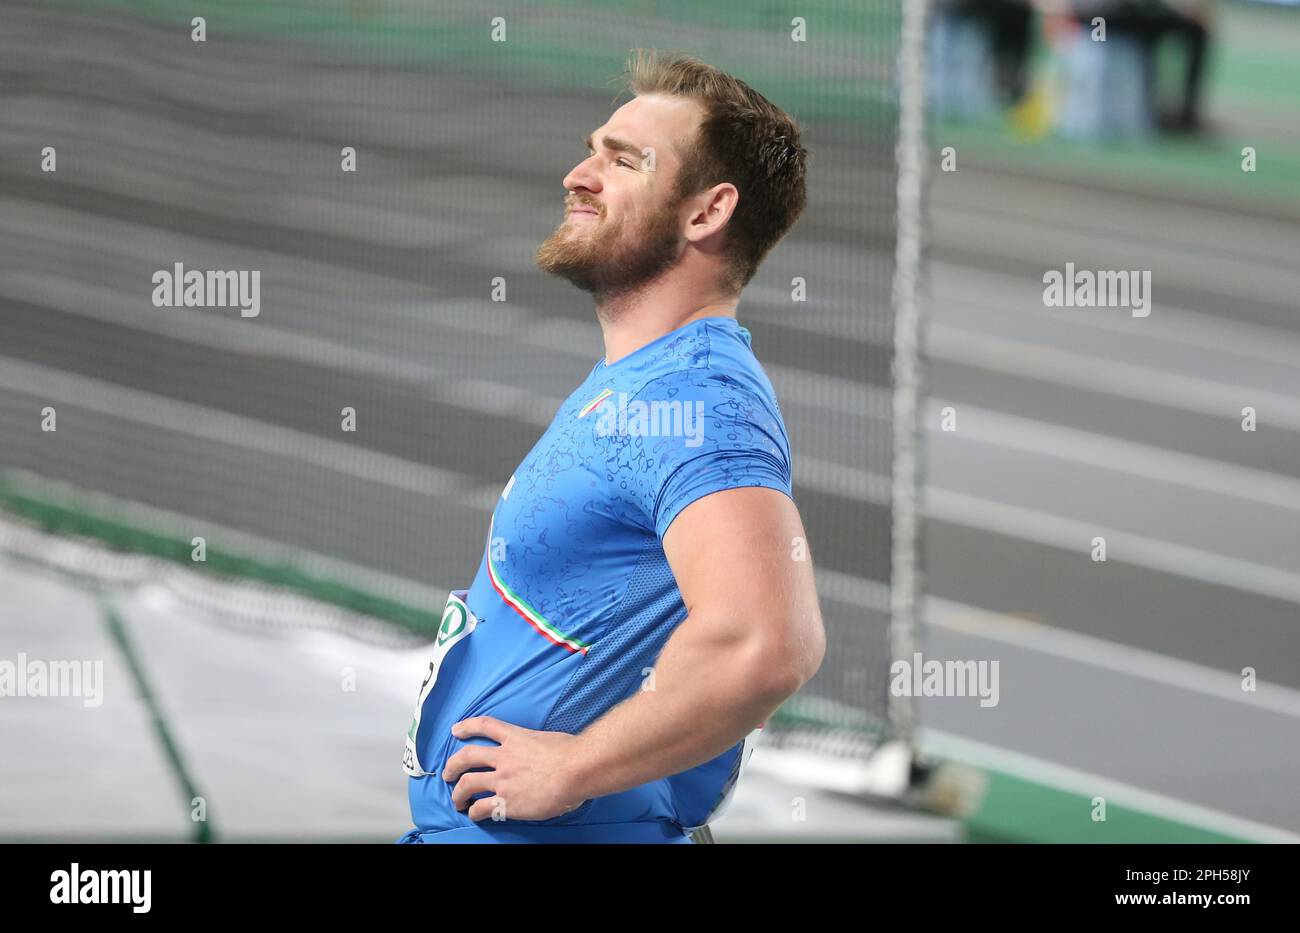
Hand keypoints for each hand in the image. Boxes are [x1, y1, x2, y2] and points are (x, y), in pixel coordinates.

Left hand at [443, 716, 589, 821]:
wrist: (576, 770)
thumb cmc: (572, 753)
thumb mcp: (551, 739)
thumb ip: (539, 745)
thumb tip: (544, 752)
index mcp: (516, 738)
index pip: (485, 725)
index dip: (467, 727)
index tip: (456, 730)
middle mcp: (504, 757)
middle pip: (467, 756)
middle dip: (453, 765)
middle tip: (448, 773)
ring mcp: (503, 780)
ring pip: (468, 783)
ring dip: (458, 793)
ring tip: (457, 800)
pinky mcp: (506, 801)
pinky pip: (481, 807)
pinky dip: (474, 812)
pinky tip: (475, 815)